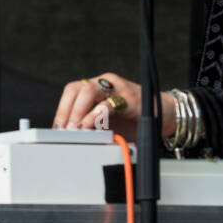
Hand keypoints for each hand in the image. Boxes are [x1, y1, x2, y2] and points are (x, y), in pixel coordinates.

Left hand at [52, 73, 175, 140]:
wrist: (165, 114)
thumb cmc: (135, 120)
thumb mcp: (109, 123)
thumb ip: (92, 126)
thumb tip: (70, 138)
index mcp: (98, 88)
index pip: (72, 91)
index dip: (62, 109)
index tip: (57, 128)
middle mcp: (106, 84)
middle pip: (77, 89)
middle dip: (67, 110)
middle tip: (65, 130)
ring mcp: (118, 88)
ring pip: (90, 91)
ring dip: (79, 112)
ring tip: (77, 129)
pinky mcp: (131, 98)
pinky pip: (110, 104)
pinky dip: (97, 116)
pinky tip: (94, 127)